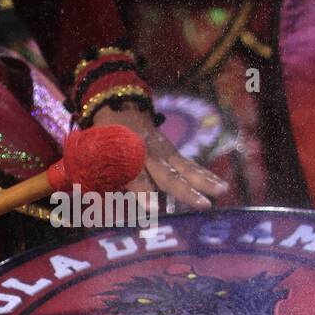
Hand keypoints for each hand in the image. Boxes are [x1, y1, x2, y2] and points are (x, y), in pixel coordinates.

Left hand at [90, 103, 227, 209]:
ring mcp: (163, 151)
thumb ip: (97, 180)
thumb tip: (94, 208)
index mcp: (125, 154)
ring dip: (204, 182)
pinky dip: (206, 176)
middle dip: (184, 191)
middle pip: (167, 174)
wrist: (118, 105)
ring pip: (185, 168)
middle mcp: (147, 152)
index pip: (134, 176)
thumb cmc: (103, 139)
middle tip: (202, 205)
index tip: (153, 210)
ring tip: (221, 192)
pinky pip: (190, 166)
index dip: (143, 192)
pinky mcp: (172, 153)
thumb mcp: (93, 155)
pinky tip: (222, 187)